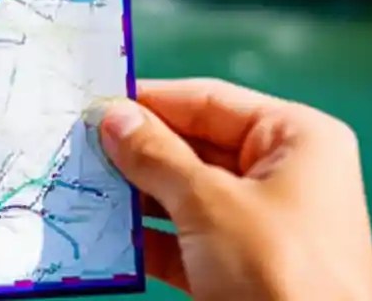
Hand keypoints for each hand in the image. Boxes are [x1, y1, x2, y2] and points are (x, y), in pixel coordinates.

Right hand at [97, 78, 371, 300]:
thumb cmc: (277, 271)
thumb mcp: (208, 203)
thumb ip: (155, 155)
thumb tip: (113, 116)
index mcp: (296, 138)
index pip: (208, 100)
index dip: (149, 100)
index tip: (92, 102)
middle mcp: (283, 174)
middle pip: (193, 145)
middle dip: (136, 151)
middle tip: (76, 146)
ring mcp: (262, 223)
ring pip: (184, 193)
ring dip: (134, 194)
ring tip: (81, 185)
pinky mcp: (241, 268)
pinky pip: (186, 237)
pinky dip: (147, 236)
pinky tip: (103, 231)